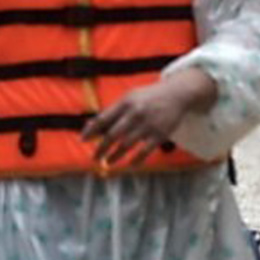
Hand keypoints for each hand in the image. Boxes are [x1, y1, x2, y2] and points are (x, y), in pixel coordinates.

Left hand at [81, 69, 216, 166]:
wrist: (177, 94)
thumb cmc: (147, 98)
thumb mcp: (129, 98)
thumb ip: (112, 111)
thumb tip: (91, 126)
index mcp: (125, 103)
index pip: (103, 119)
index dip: (91, 131)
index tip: (83, 140)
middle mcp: (135, 113)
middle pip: (112, 135)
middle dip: (101, 148)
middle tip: (94, 158)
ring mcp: (148, 124)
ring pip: (126, 145)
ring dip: (115, 156)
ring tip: (107, 162)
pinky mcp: (160, 134)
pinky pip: (145, 151)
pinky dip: (136, 160)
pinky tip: (129, 165)